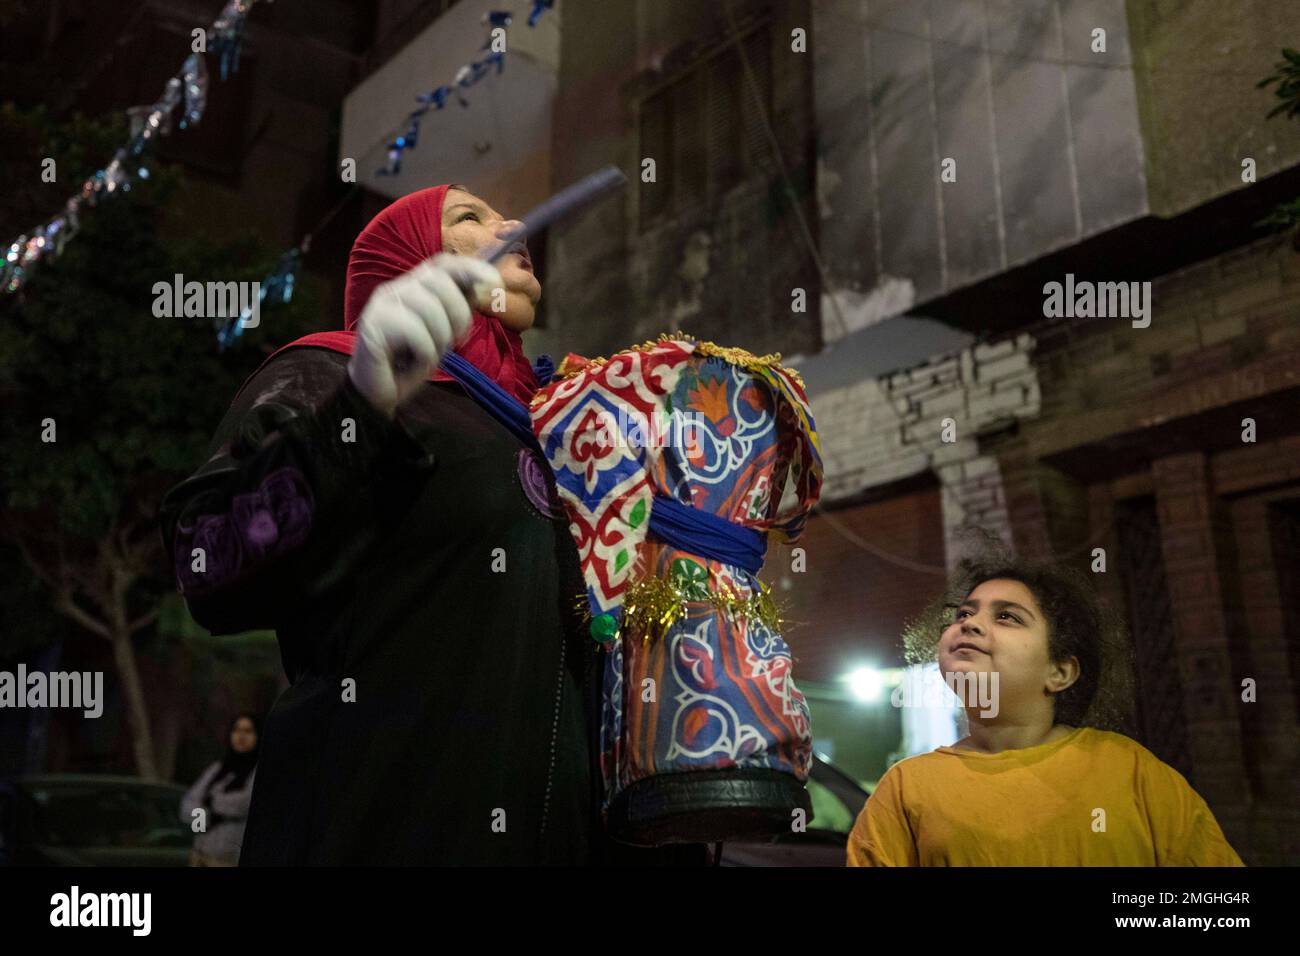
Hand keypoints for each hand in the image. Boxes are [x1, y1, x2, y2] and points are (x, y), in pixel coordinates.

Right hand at [347, 252, 501, 417]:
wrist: (377, 392)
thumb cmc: (410, 362)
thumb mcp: (442, 334)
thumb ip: (457, 310)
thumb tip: (484, 287)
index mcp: (413, 287)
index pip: (444, 264)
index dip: (471, 268)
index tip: (495, 283)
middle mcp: (396, 289)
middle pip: (439, 281)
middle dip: (458, 313)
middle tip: (455, 340)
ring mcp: (381, 305)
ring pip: (428, 305)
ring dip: (440, 337)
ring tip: (430, 354)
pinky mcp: (372, 326)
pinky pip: (414, 330)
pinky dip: (425, 352)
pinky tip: (416, 361)